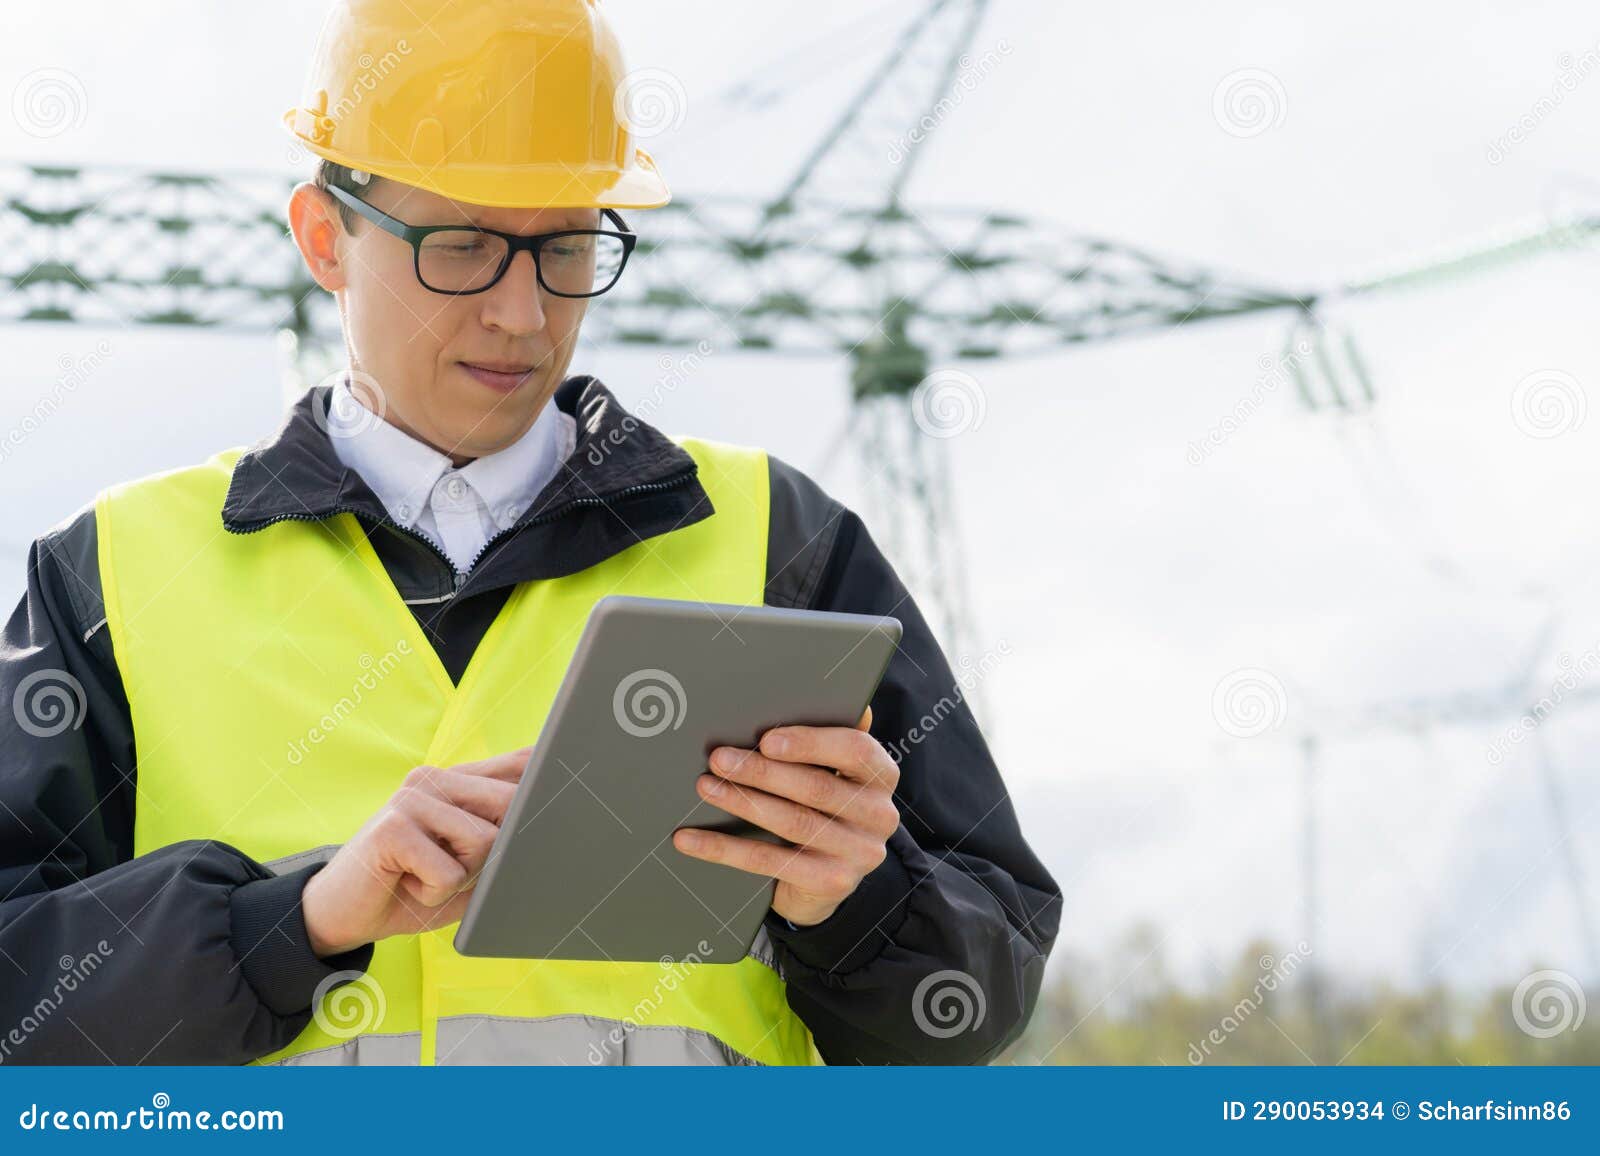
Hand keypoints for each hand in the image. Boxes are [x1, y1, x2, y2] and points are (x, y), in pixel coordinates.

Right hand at [301, 747, 530, 956]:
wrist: (343, 914)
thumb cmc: (414, 888)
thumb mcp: (469, 864)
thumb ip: (502, 840)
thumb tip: (545, 827)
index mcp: (458, 780)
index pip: (519, 764)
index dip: (547, 777)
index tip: (573, 780)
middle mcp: (435, 777)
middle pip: (511, 805)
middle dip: (497, 852)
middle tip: (455, 868)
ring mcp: (413, 798)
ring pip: (484, 841)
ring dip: (462, 878)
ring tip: (427, 876)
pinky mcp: (393, 828)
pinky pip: (450, 872)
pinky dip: (435, 894)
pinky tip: (408, 885)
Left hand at [671, 707, 899, 926]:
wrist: (828, 879)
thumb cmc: (826, 808)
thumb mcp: (837, 773)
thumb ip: (833, 738)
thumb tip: (848, 701)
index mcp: (881, 776)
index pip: (855, 751)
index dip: (811, 743)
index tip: (768, 739)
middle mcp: (878, 815)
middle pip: (816, 788)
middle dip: (762, 772)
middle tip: (719, 758)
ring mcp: (858, 853)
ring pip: (792, 823)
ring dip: (742, 802)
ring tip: (706, 786)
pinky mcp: (830, 882)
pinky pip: (768, 862)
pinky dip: (724, 849)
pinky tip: (691, 838)